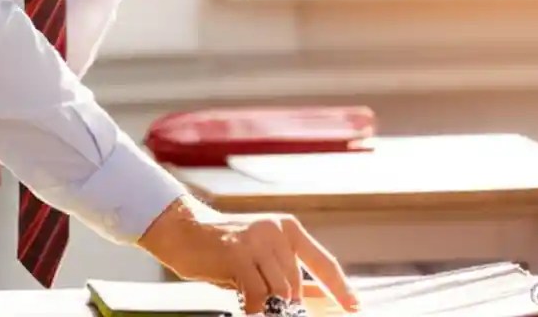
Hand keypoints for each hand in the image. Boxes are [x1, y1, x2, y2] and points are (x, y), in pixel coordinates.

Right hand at [138, 195, 359, 313]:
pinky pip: (257, 293)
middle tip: (270, 309)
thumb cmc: (221, 250)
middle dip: (287, 305)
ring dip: (268, 306)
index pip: (323, 262)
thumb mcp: (258, 258)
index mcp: (287, 228)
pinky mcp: (238, 253)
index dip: (340, 287)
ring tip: (251, 302)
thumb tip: (314, 302)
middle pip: (296, 284)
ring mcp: (257, 240)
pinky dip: (254, 307)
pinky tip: (245, 307)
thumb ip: (284, 275)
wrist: (182, 231)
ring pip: (279, 290)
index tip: (355, 306)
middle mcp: (276, 231)